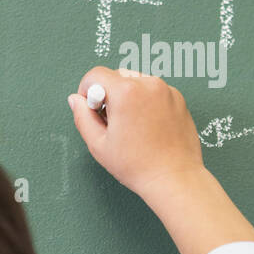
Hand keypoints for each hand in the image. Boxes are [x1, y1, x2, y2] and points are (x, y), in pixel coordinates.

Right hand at [68, 67, 204, 203]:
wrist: (174, 178)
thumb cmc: (138, 166)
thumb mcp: (99, 144)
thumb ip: (82, 117)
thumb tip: (75, 99)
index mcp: (126, 92)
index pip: (96, 74)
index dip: (87, 90)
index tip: (91, 108)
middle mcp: (148, 85)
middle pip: (117, 76)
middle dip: (109, 94)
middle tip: (112, 121)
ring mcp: (166, 90)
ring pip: (136, 82)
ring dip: (128, 96)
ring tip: (131, 125)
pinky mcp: (178, 99)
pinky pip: (154, 91)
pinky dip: (146, 101)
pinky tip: (147, 126)